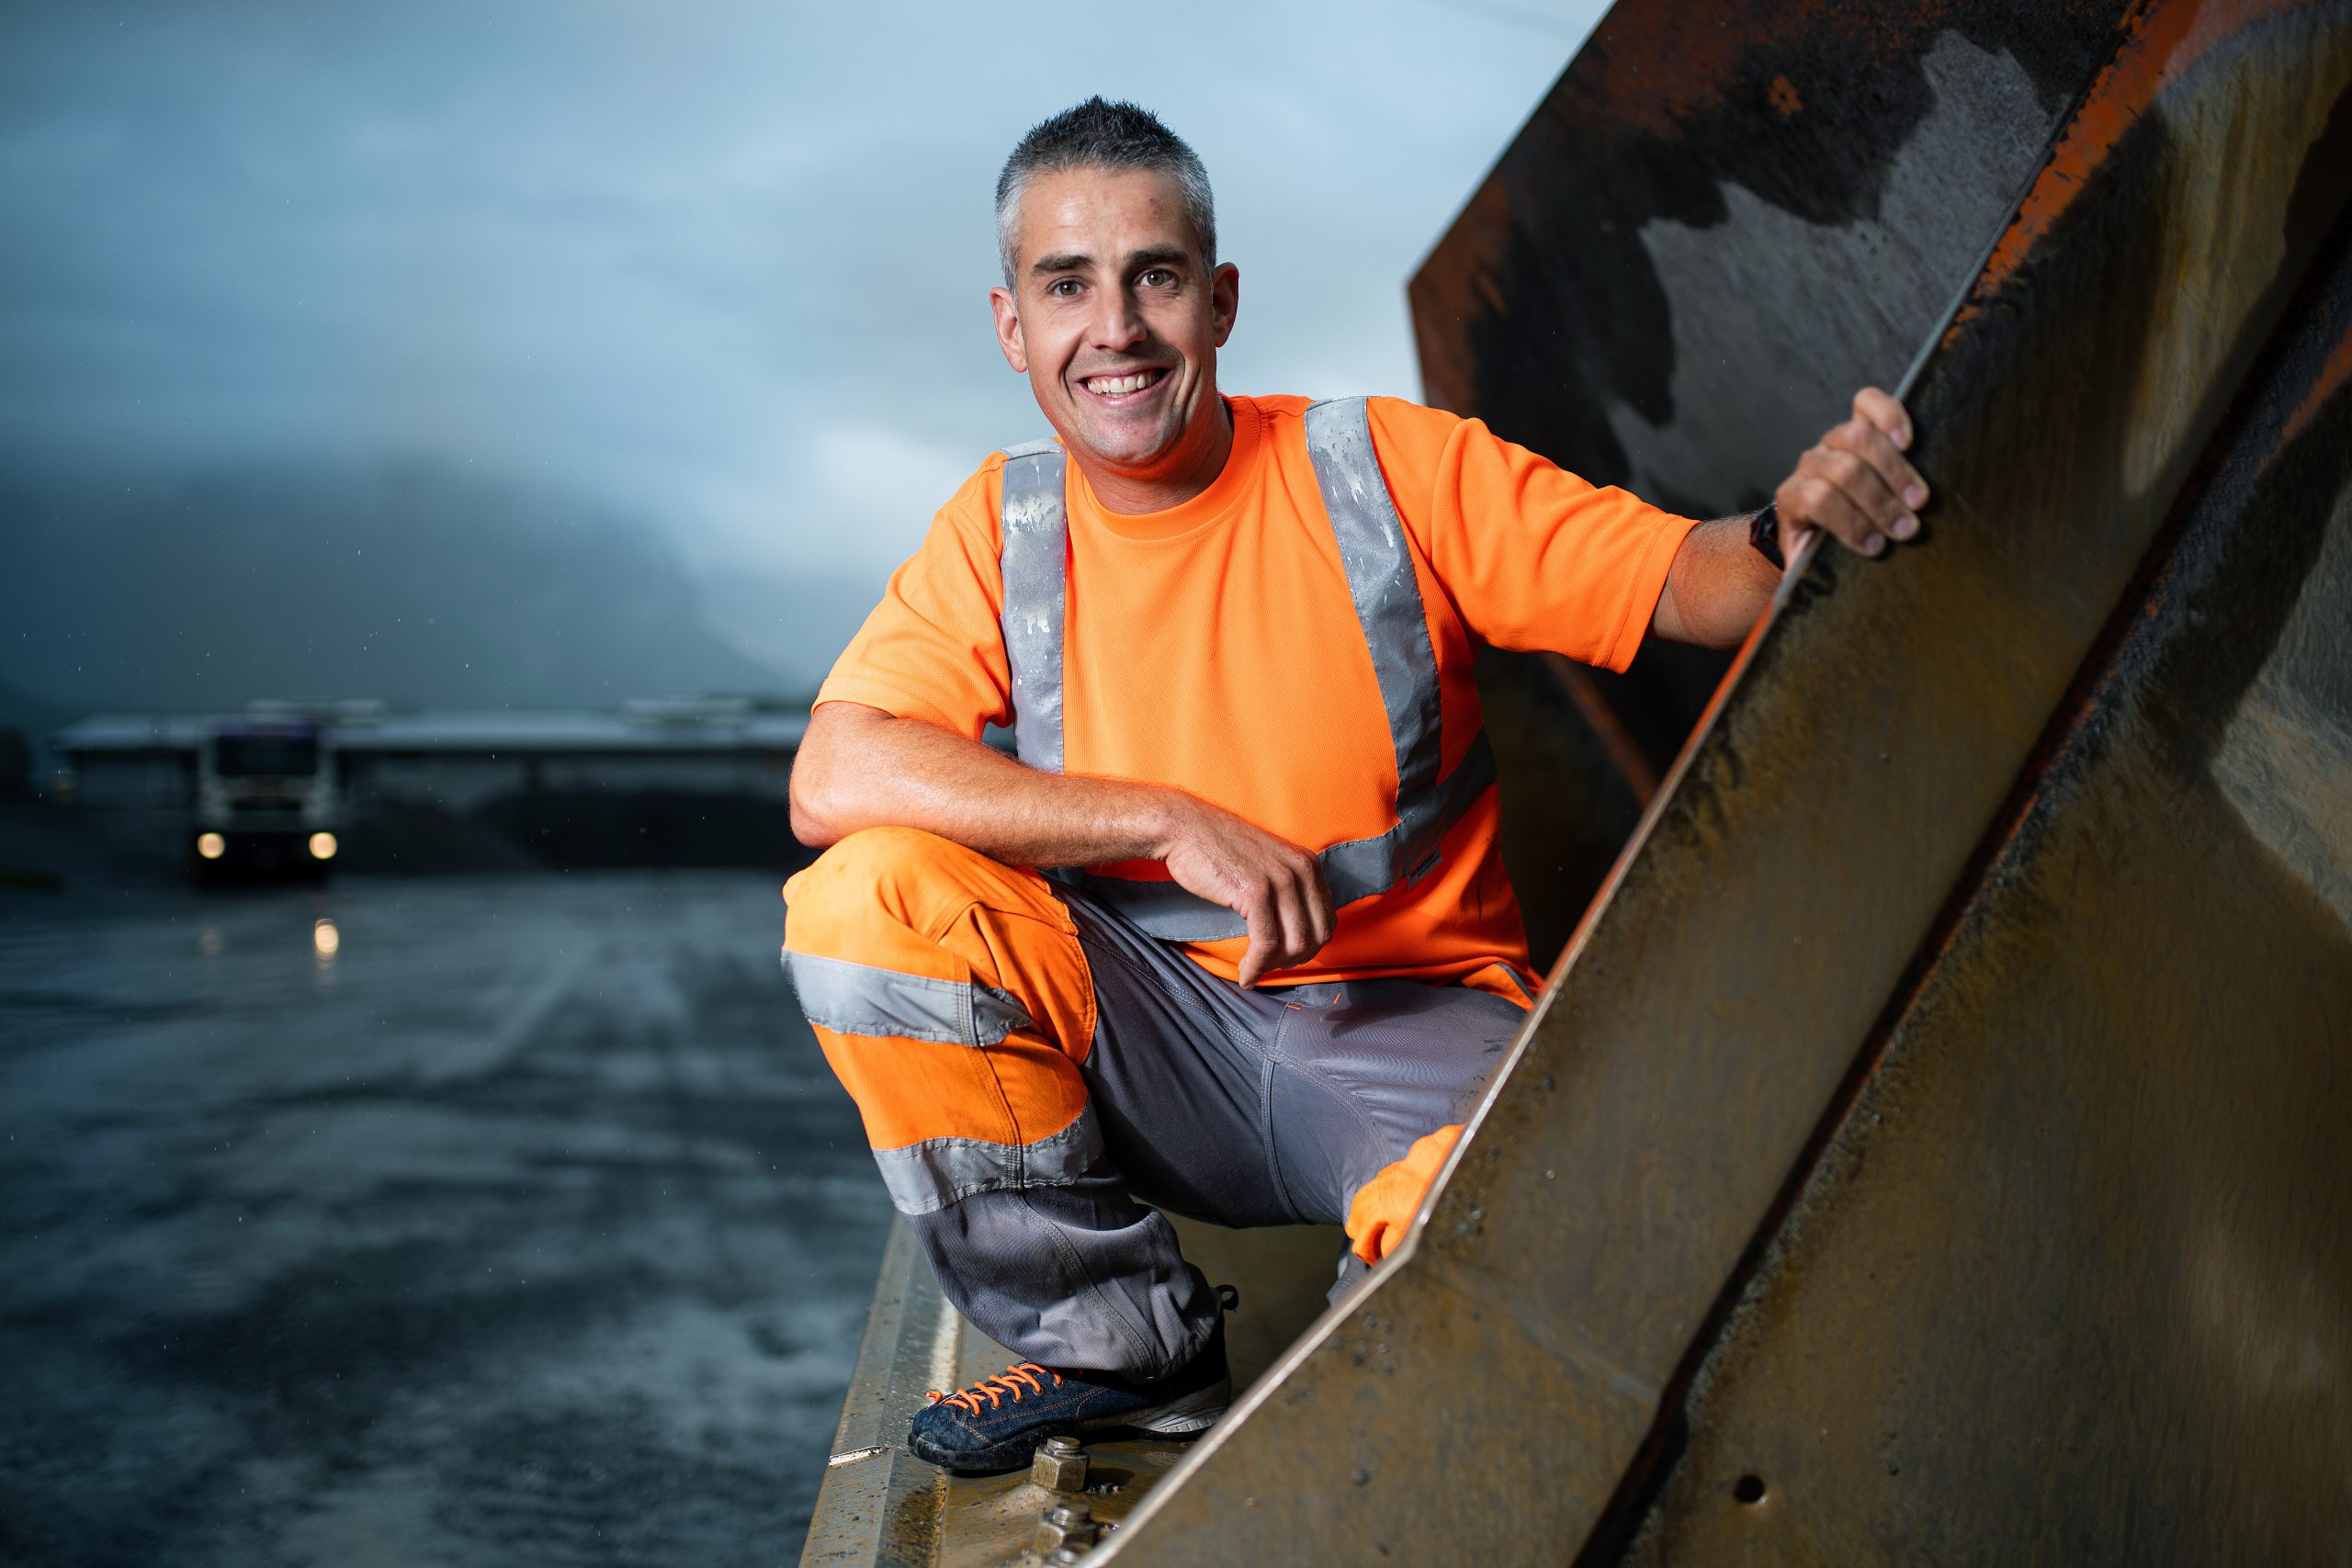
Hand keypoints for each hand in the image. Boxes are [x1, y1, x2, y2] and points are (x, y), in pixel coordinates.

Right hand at [1156, 797, 1334, 986]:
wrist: (1186, 828)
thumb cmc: (1220, 850)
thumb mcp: (1269, 863)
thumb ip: (1288, 889)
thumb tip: (1295, 931)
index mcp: (1308, 865)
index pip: (1327, 921)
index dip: (1309, 947)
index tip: (1285, 956)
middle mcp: (1301, 871)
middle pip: (1317, 936)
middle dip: (1294, 960)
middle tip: (1269, 966)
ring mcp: (1280, 881)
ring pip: (1295, 944)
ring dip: (1274, 966)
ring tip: (1253, 969)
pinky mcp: (1255, 893)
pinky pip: (1265, 943)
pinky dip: (1257, 966)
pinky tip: (1245, 973)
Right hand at [1775, 387, 1928, 561]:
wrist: (1817, 564)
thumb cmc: (1866, 528)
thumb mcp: (1892, 501)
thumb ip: (1906, 485)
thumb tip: (1941, 485)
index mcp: (1854, 440)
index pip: (1865, 403)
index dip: (1888, 414)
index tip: (1909, 444)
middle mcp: (1828, 449)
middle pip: (1859, 437)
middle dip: (1895, 472)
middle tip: (1918, 506)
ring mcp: (1805, 472)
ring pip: (1843, 469)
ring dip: (1878, 502)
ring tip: (1901, 531)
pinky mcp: (1789, 499)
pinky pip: (1817, 499)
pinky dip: (1850, 523)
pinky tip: (1871, 544)